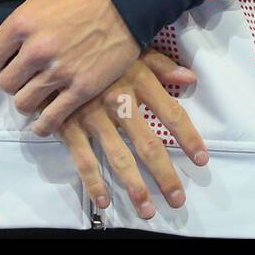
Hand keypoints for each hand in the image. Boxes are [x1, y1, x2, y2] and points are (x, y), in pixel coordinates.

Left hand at [0, 0, 140, 134]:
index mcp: (22, 22)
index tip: (8, 57)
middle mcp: (37, 50)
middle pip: (6, 83)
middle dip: (12, 79)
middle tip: (25, 73)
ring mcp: (60, 72)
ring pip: (24, 103)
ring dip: (27, 99)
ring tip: (37, 90)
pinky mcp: (82, 87)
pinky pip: (52, 118)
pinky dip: (45, 124)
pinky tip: (45, 120)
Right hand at [54, 47, 208, 220]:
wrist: (53, 43)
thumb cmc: (97, 46)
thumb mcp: (131, 47)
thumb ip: (161, 65)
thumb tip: (191, 77)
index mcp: (139, 79)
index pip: (171, 113)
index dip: (188, 138)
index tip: (201, 159)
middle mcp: (119, 100)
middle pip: (148, 144)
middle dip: (164, 175)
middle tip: (177, 200)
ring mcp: (93, 115)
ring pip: (118, 157)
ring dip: (134, 187)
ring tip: (146, 210)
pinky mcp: (68, 124)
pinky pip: (83, 159)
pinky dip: (93, 183)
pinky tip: (104, 201)